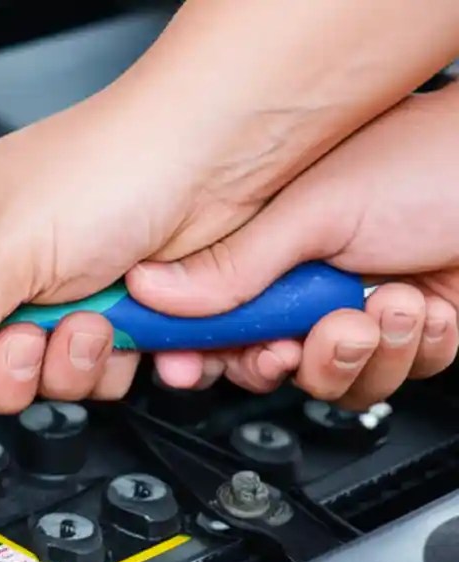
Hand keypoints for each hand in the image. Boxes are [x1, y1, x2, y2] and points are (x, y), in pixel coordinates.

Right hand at [0, 89, 275, 431]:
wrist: (217, 155)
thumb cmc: (112, 163)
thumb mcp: (9, 249)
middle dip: (6, 367)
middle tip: (29, 338)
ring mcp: (56, 295)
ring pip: (36, 379)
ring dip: (69, 362)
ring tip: (92, 315)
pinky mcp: (110, 317)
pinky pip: (93, 377)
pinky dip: (113, 361)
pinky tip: (126, 321)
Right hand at [127, 86, 458, 407]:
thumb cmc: (432, 160)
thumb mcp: (314, 210)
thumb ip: (234, 261)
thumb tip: (152, 288)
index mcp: (267, 241)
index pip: (207, 311)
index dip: (191, 346)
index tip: (187, 366)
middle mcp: (308, 279)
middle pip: (262, 359)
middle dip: (282, 360)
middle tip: (296, 342)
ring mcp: (360, 306)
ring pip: (332, 380)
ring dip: (360, 354)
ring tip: (387, 304)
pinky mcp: (414, 330)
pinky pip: (397, 375)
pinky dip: (413, 349)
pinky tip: (423, 306)